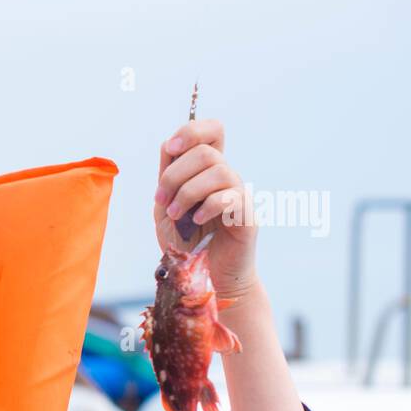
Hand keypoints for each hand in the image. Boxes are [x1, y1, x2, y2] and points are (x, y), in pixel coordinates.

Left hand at [152, 118, 258, 301]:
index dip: (191, 131)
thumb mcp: (165, 208)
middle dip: (174, 175)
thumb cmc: (185, 244)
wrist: (204, 278)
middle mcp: (226, 178)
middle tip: (162, 201)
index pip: (211, 132)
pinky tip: (195, 222)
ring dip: (187, 193)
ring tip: (176, 215)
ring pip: (218, 170)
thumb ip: (166, 178)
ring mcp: (239, 195)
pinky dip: (207, 206)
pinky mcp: (247, 216)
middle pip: (205, 152)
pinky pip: (231, 196)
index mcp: (206, 171)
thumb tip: (168, 145)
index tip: (170, 149)